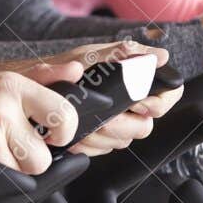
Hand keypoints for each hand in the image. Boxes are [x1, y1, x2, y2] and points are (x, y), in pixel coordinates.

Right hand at [0, 70, 81, 186]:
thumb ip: (37, 78)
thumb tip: (75, 73)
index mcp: (9, 86)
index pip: (64, 113)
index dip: (64, 133)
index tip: (53, 137)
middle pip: (43, 157)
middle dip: (28, 162)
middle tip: (5, 152)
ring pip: (23, 177)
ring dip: (8, 176)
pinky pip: (0, 188)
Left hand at [15, 39, 180, 157]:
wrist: (34, 83)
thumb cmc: (66, 65)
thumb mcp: (92, 54)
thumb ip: (125, 52)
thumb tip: (160, 55)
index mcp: (135, 82)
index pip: (169, 95)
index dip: (158, 103)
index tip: (138, 103)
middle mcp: (130, 106)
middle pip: (144, 126)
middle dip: (122, 124)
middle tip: (103, 120)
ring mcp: (115, 125)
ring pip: (121, 141)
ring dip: (101, 135)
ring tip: (85, 124)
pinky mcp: (98, 140)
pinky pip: (101, 150)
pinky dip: (86, 145)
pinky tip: (75, 135)